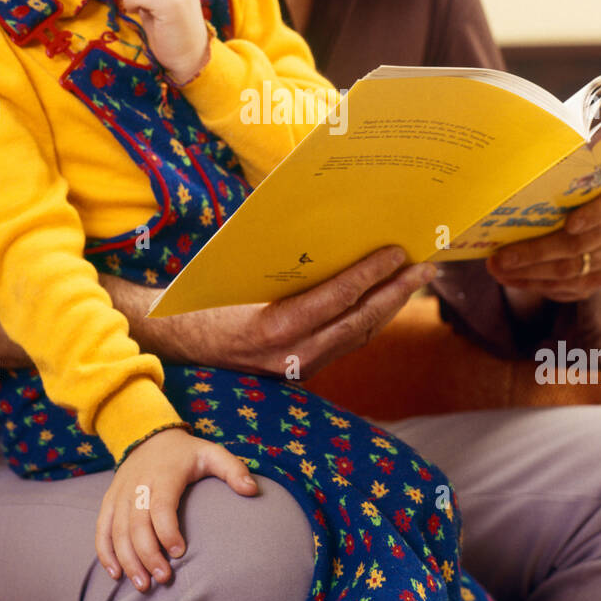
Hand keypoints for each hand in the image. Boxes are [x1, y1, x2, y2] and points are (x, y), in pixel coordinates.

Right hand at [95, 426, 257, 588]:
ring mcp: (120, 493)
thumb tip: (253, 491)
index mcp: (164, 475)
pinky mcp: (110, 500)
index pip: (161, 506)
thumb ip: (233, 470)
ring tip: (143, 585)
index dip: (167, 531)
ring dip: (127, 559)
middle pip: (136, 524)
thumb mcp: (212, 453)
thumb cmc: (186, 453)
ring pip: (117, 530)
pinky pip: (102, 528)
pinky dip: (105, 552)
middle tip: (162, 579)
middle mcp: (138, 484)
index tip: (179, 553)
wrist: (149, 436)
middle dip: (147, 554)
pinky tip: (115, 573)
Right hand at [120, 245, 437, 377]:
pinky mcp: (300, 369)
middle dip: (395, 293)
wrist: (175, 339)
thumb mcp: (240, 273)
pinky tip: (384, 300)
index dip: (371, 276)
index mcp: (273, 328)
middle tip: (425, 266)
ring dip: (389, 307)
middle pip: (358, 323)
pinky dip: (368, 320)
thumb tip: (331, 230)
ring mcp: (297, 367)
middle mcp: (290, 355)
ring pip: (357, 336)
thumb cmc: (205, 295)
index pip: (336, 300)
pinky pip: (344, 344)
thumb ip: (283, 262)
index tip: (397, 253)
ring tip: (414, 280)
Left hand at [485, 185, 600, 304]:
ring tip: (498, 268)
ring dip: (528, 272)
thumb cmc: (561, 202)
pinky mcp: (596, 281)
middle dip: (535, 252)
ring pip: (568, 272)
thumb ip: (543, 196)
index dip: (588, 216)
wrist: (577, 227)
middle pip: (578, 246)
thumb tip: (504, 204)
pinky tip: (509, 277)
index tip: (568, 225)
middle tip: (502, 256)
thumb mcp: (558, 193)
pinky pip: (563, 288)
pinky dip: (531, 283)